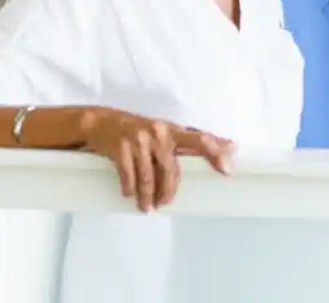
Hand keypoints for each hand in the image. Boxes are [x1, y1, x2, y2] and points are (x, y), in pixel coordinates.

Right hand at [80, 107, 234, 211]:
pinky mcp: (120, 148)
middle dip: (169, 190)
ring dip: (147, 196)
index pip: (200, 140)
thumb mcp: (164, 131)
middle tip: (165, 203)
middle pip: (171, 169)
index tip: (228, 169)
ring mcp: (139, 140)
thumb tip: (227, 148)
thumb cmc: (140, 130)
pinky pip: (129, 175)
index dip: (216, 153)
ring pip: (148, 177)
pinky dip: (130, 189)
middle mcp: (159, 133)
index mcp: (173, 130)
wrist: (101, 122)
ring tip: (146, 207)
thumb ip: (189, 141)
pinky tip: (129, 195)